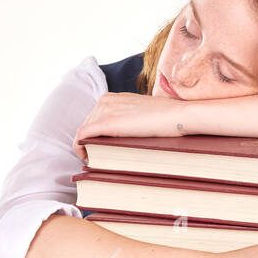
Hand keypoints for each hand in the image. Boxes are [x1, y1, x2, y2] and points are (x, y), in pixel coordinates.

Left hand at [73, 92, 187, 162]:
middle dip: (89, 141)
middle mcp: (106, 100)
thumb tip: (120, 136)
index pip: (95, 117)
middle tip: (95, 158)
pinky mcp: (107, 122)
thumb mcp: (141, 115)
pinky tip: (87, 158)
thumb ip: (127, 120)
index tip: (96, 147)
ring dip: (86, 146)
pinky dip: (80, 148)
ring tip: (95, 160)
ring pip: (84, 131)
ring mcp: (105, 110)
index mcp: (114, 97)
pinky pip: (82, 136)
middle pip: (88, 124)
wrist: (177, 116)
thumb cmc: (166, 118)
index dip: (93, 134)